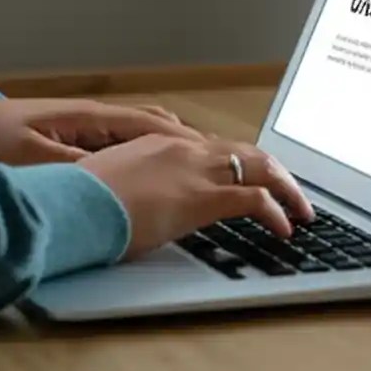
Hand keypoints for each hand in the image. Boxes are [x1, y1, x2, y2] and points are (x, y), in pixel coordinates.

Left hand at [0, 98, 203, 165]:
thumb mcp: (33, 160)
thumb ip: (75, 167)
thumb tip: (114, 174)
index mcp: (90, 117)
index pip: (151, 126)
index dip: (186, 142)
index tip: (216, 157)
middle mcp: (95, 115)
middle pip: (156, 126)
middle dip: (189, 143)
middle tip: (222, 163)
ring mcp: (87, 123)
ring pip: (144, 130)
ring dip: (173, 145)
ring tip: (202, 165)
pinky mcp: (78, 135)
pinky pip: (127, 138)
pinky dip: (152, 148)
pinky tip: (160, 165)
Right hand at [79, 135, 315, 259]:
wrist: (70, 204)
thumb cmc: (79, 201)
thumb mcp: (109, 186)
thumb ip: (131, 187)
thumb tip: (135, 203)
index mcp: (157, 142)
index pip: (210, 147)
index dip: (237, 162)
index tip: (250, 176)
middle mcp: (181, 149)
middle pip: (243, 150)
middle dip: (273, 169)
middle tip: (290, 191)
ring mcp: (194, 170)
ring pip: (259, 166)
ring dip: (285, 188)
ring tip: (300, 209)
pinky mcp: (202, 198)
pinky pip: (255, 200)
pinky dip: (277, 212)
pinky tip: (285, 227)